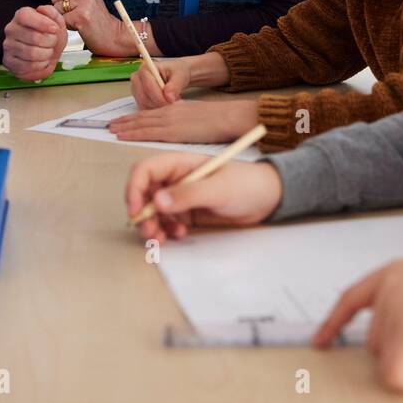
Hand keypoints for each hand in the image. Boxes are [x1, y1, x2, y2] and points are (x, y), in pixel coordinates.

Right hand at [1, 4, 67, 80]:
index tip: (55, 29)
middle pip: (33, 37)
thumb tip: (41, 9)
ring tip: (48, 51)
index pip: (25, 16)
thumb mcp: (56, 22)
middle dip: (50, 41)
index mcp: (21, 16)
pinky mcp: (9, 61)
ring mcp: (8, 46)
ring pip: (31, 53)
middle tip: (53, 42)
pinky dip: (41, 65)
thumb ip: (52, 12)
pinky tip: (43, 61)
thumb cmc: (49, 36)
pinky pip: (28, 66)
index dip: (42, 23)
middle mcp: (11, 29)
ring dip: (46, 54)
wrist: (46, 54)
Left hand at [51, 0, 124, 54]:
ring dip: (65, 17)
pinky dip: (68, 26)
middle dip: (62, 7)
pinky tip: (80, 25)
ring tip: (79, 18)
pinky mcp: (81, 15)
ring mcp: (84, 1)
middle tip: (79, 12)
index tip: (76, 3)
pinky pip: (61, 19)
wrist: (113, 35)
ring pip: (56, 8)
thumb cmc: (98, 18)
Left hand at [109, 96, 259, 145]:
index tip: (123, 120)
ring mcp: (169, 121)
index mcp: (175, 108)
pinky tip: (122, 136)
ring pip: (140, 123)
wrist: (227, 117)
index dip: (134, 116)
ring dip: (124, 127)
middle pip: (142, 116)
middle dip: (125, 121)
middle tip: (110, 125)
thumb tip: (177, 130)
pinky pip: (147, 132)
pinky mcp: (172, 131)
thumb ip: (184, 122)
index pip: (150, 112)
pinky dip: (132, 133)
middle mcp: (169, 112)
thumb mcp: (196, 117)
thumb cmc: (218, 120)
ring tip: (111, 130)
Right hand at [125, 150, 282, 241]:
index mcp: (181, 164)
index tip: (136, 210)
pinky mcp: (187, 212)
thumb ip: (188, 194)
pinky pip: (166, 222)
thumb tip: (157, 201)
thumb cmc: (248, 184)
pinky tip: (179, 234)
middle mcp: (176, 179)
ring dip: (152, 225)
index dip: (135, 188)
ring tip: (162, 238)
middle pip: (144, 193)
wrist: (267, 199)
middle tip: (150, 232)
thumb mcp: (219, 189)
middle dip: (141, 213)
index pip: (145, 170)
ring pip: (152, 211)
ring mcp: (181, 196)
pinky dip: (166, 231)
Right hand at [131, 56, 192, 108]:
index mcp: (145, 68)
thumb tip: (168, 96)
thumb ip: (175, 86)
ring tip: (169, 101)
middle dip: (158, 103)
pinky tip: (164, 104)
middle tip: (172, 103)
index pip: (148, 87)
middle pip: (143, 97)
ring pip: (143, 104)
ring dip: (157, 107)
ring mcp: (136, 88)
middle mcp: (137, 77)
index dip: (160, 97)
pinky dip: (154, 109)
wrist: (177, 75)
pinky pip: (143, 108)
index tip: (171, 101)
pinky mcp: (138, 97)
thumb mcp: (180, 75)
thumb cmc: (177, 72)